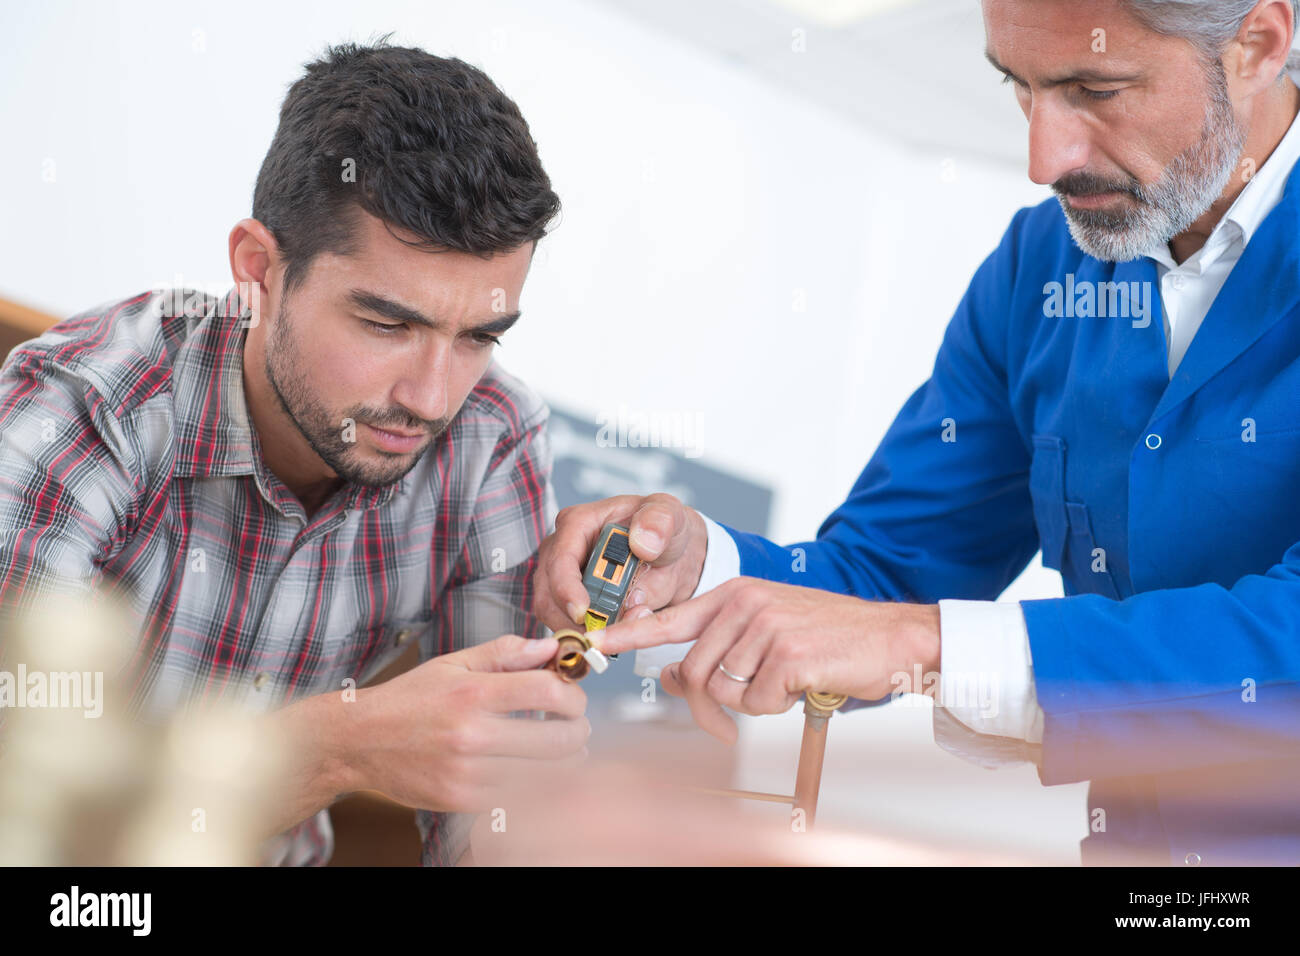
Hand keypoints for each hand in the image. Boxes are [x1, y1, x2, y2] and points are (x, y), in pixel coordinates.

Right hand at [346, 634, 589, 811]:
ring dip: (565, 762)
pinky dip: (536, 785)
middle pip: (556, 738)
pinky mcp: (461, 802)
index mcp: (472, 693)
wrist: (357, 742)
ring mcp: (467, 773)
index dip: (572, 694)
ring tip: (563, 749)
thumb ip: (504, 653)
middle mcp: (471, 734)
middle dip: (577, 730)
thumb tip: (550, 647)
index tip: (572, 696)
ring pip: (544, 775)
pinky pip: (518, 798)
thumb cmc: (407, 700)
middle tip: (575, 725)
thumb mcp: (452, 664)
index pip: (546, 691)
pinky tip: (534, 770)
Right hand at [533, 493, 707, 630]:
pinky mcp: (569, 602)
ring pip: (553, 615)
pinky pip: (567, 626)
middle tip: (611, 632)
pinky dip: (588, 635)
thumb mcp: (670, 515)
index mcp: (579, 523)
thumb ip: (660, 523)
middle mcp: (561, 550)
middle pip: (548, 593)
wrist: (672, 556)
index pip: (561, 559)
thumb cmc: (664, 530)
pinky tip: (614, 635)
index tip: (583, 612)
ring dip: (583, 630)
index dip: (567, 589)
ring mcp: (560, 578)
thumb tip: (642, 543)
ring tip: (622, 630)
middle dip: (575, 619)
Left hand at [594, 578, 940, 744]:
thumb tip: (672, 677)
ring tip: (783, 686)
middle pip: (693, 672)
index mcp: (733, 594)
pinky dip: (777, 707)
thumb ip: (718, 648)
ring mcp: (765, 626)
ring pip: (725, 691)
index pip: (668, 618)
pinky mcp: (787, 654)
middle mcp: (743, 603)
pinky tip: (801, 685)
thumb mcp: (765, 631)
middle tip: (725, 729)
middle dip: (704, 710)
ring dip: (751, 704)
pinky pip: (757, 702)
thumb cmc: (828, 638)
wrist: (889, 636)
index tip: (595, 642)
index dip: (627, 634)